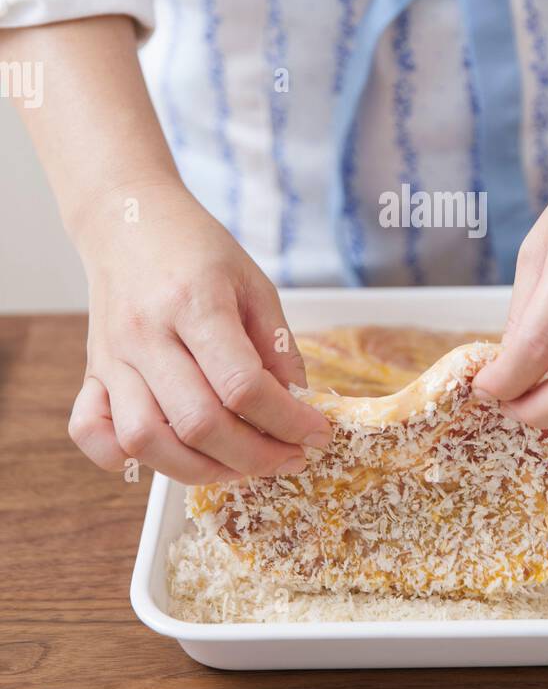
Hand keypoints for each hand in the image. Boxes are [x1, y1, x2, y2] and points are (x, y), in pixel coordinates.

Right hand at [68, 180, 330, 482]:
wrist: (128, 219)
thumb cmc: (194, 248)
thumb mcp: (253, 282)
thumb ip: (277, 345)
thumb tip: (299, 404)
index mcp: (194, 303)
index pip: (242, 385)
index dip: (287, 421)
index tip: (315, 433)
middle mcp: (146, 334)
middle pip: (197, 423)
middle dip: (254, 456)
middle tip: (287, 457)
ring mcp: (111, 357)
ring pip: (144, 440)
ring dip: (198, 469)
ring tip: (237, 464)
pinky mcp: (92, 371)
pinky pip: (91, 433)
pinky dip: (125, 457)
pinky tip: (168, 452)